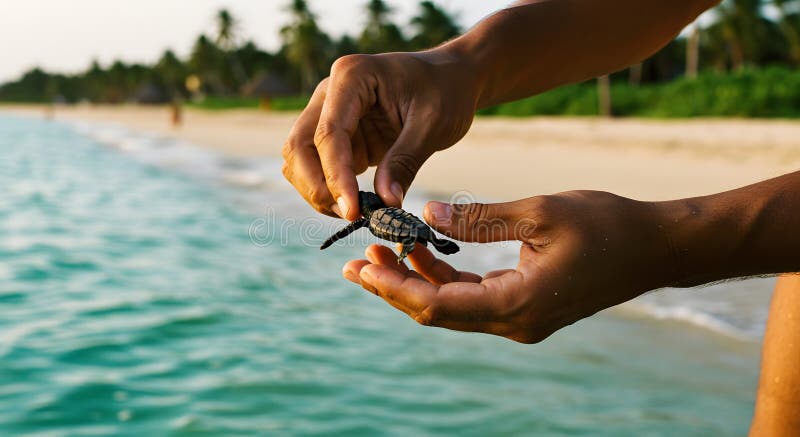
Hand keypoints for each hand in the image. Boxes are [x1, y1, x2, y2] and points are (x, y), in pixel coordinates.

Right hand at [281, 49, 479, 219]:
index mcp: (352, 76)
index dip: (336, 176)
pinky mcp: (336, 134)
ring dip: (317, 190)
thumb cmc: (446, 92)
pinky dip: (327, 188)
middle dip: (318, 186)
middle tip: (351, 215)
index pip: (329, 133)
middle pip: (300, 146)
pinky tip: (353, 204)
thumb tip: (386, 202)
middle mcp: (329, 92)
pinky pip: (316, 166)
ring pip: (299, 158)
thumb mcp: (433, 125)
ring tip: (354, 212)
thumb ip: (405, 162)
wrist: (452, 79)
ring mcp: (327, 112)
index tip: (353, 211)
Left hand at [342, 192, 674, 342]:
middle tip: (355, 262)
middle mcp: (515, 322)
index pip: (438, 305)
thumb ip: (480, 217)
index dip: (395, 287)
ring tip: (380, 250)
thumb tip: (428, 215)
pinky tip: (424, 252)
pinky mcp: (527, 306)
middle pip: (438, 313)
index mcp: (518, 304)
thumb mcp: (540, 212)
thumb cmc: (608, 225)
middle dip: (394, 287)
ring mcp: (521, 318)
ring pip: (453, 307)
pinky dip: (445, 279)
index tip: (361, 266)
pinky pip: (474, 299)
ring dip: (416, 281)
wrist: (657, 247)